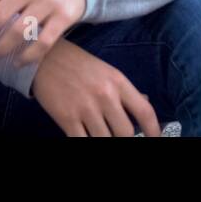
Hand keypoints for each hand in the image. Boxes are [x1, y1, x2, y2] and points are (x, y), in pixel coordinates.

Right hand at [30, 40, 160, 136]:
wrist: (45, 57)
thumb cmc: (78, 65)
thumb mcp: (107, 72)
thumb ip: (125, 91)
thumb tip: (146, 103)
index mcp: (118, 82)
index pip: (145, 112)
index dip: (154, 131)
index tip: (156, 139)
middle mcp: (105, 96)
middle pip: (126, 133)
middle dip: (127, 141)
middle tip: (121, 138)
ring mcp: (86, 109)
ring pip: (105, 141)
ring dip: (107, 142)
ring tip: (104, 137)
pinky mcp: (67, 119)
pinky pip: (82, 142)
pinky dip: (88, 144)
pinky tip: (88, 138)